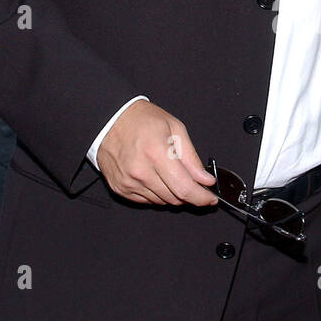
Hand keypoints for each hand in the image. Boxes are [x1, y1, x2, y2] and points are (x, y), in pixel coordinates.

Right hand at [96, 100, 217, 207]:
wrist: (110, 119)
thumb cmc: (141, 120)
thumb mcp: (174, 128)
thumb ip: (191, 158)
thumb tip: (205, 179)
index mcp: (156, 152)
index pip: (184, 188)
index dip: (201, 197)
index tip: (210, 198)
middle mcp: (140, 171)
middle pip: (174, 198)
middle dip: (188, 193)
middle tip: (191, 180)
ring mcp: (128, 182)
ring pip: (161, 201)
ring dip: (172, 193)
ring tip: (168, 172)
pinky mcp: (120, 188)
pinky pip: (146, 200)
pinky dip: (156, 192)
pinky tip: (154, 175)